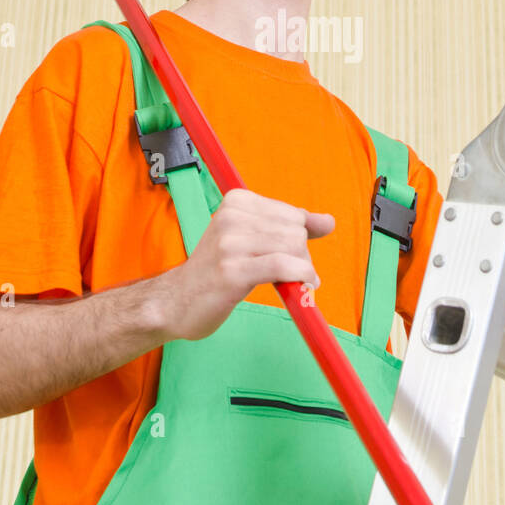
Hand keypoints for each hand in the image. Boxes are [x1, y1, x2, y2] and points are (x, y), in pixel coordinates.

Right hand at [162, 188, 334, 341]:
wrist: (176, 302)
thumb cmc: (216, 271)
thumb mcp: (250, 240)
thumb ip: (289, 227)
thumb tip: (329, 222)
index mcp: (236, 202)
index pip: (292, 214)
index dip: (300, 239)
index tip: (293, 256)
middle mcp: (231, 217)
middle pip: (295, 230)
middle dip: (301, 256)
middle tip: (289, 275)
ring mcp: (230, 244)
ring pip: (293, 247)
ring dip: (303, 270)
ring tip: (293, 283)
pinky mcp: (233, 271)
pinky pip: (283, 266)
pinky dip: (301, 276)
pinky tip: (302, 287)